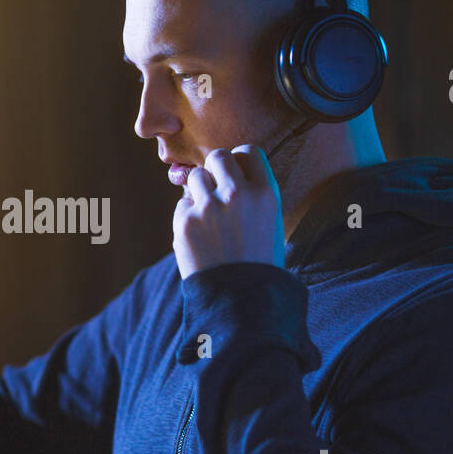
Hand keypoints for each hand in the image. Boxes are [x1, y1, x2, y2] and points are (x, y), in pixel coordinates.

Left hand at [172, 144, 284, 279]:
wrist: (241, 301)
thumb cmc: (258, 262)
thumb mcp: (269, 223)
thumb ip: (250, 194)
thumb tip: (223, 173)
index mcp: (265, 193)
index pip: (248, 152)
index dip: (240, 162)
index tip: (238, 175)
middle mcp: (237, 194)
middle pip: (218, 156)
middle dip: (216, 169)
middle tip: (219, 190)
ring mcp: (209, 207)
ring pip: (196, 177)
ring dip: (200, 191)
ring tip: (211, 218)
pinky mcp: (186, 222)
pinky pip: (183, 205)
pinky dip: (189, 217)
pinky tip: (201, 238)